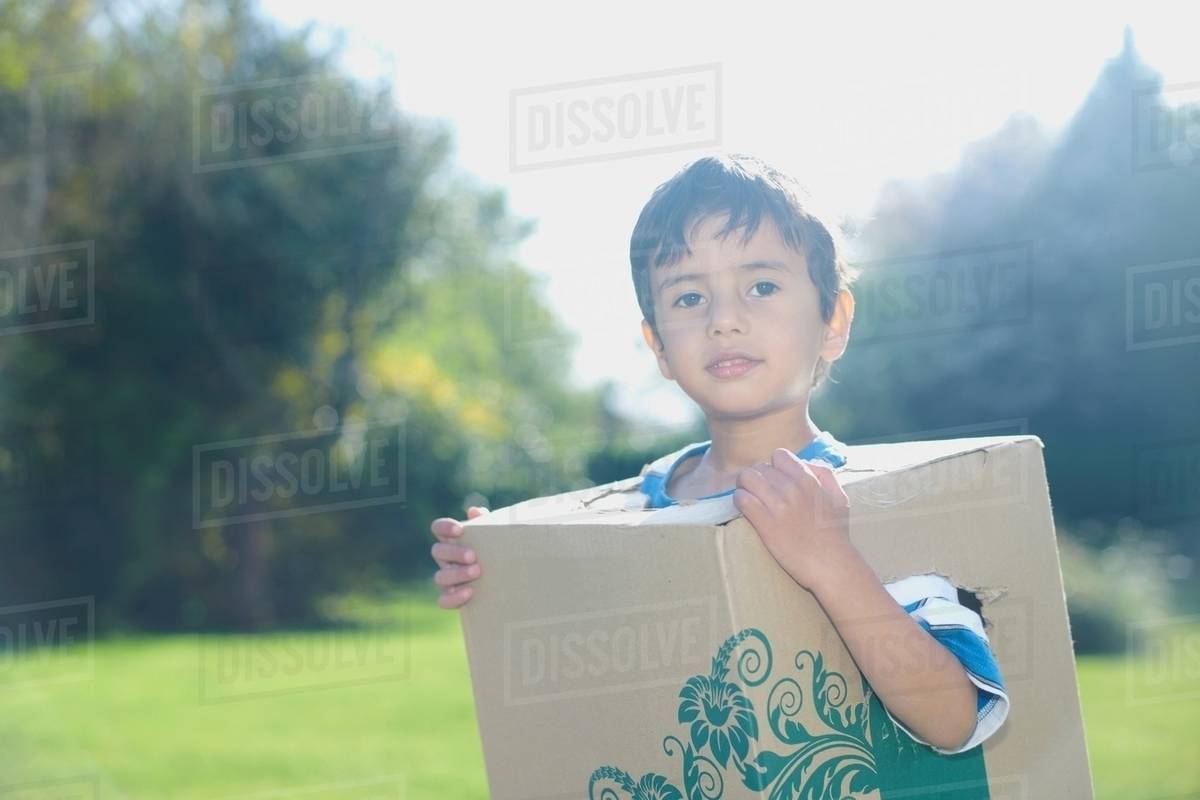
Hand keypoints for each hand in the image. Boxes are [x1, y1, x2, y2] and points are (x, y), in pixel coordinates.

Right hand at [429, 505, 488, 608]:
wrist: (509, 583)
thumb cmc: (497, 553)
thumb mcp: (494, 537)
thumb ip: (486, 522)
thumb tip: (475, 511)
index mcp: (452, 541)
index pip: (438, 528)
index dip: (444, 528)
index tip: (460, 530)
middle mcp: (446, 559)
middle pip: (437, 552)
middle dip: (454, 553)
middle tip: (473, 556)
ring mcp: (447, 579)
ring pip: (440, 577)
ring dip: (457, 574)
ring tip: (477, 571)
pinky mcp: (452, 598)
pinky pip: (443, 600)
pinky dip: (454, 597)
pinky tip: (470, 592)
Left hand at [732, 449, 856, 592]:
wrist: (831, 565)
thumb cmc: (835, 533)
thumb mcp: (839, 497)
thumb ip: (825, 474)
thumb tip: (805, 463)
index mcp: (809, 480)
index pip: (779, 455)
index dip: (774, 466)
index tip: (774, 480)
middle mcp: (792, 489)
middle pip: (759, 467)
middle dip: (757, 478)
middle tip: (758, 491)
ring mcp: (778, 506)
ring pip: (747, 479)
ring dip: (744, 487)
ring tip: (749, 497)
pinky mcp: (766, 524)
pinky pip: (742, 499)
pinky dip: (740, 500)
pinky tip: (746, 508)